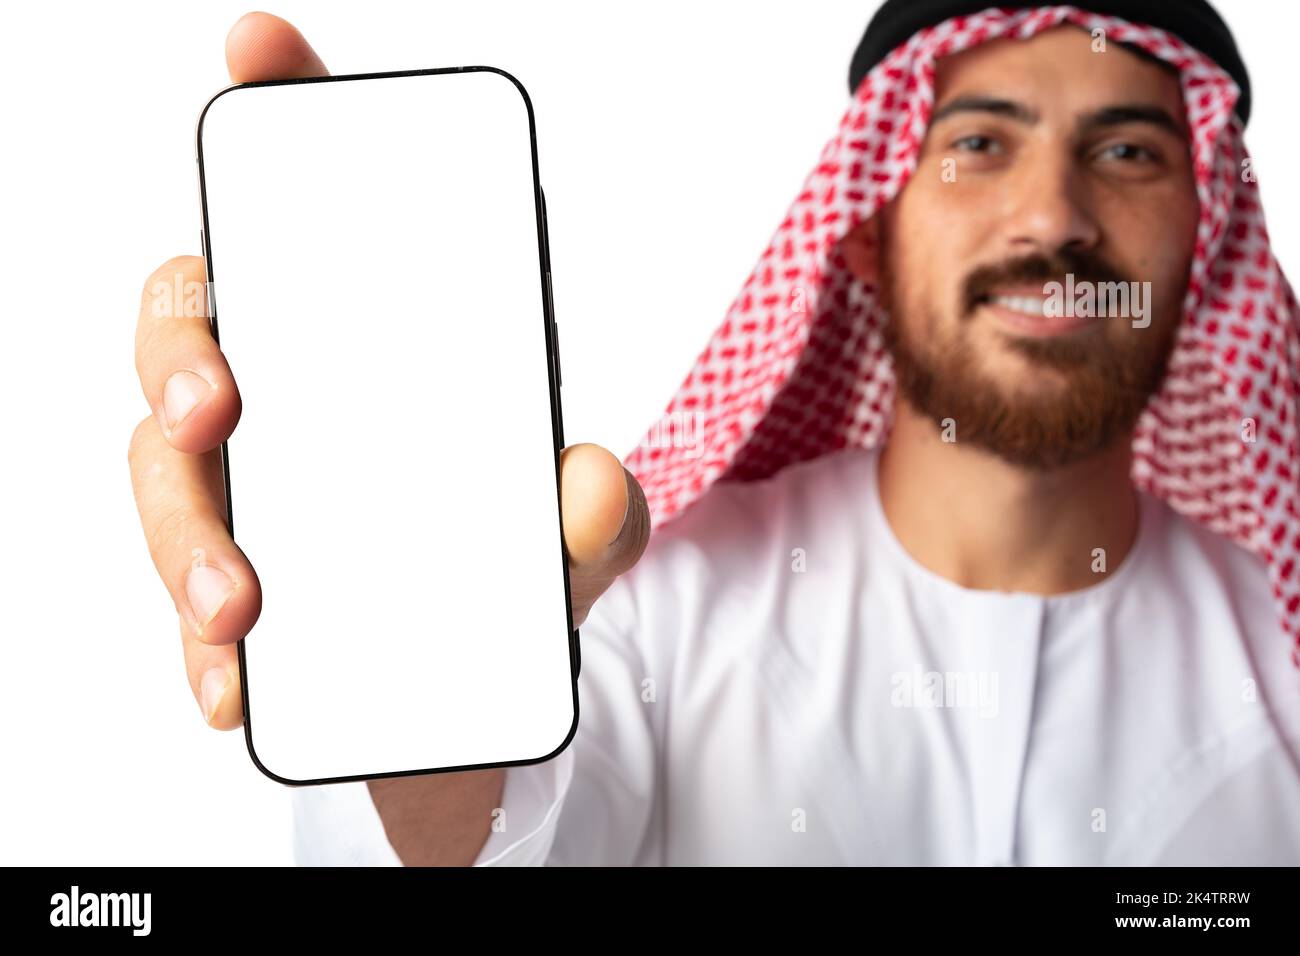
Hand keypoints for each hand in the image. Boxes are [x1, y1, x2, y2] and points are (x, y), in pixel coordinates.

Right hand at [128, 13, 649, 731]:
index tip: (261, 48)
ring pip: (166, 475)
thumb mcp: (570, 533)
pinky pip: (187, 606)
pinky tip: (229, 688)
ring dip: (185, 532)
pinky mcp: (231, 594)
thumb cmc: (504, 567)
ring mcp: (249, 494)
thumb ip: (595, 512)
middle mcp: (289, 403)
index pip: (315, 219)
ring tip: (238, 603)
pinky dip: (200, 651)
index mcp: (367, 351)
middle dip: (182, 353)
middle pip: (195, 335)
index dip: (283, 119)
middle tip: (216, 401)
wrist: (474, 694)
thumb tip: (589, 482)